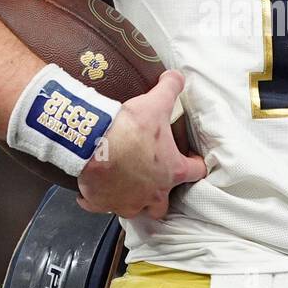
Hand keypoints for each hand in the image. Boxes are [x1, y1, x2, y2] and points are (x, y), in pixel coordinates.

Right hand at [77, 69, 207, 219]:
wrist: (91, 143)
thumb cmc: (128, 129)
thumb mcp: (155, 103)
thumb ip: (170, 88)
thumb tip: (176, 77)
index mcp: (171, 171)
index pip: (196, 172)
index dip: (195, 163)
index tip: (189, 158)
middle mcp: (152, 193)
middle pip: (162, 206)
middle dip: (160, 195)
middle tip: (155, 181)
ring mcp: (127, 202)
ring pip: (134, 211)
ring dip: (131, 199)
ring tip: (125, 186)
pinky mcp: (102, 203)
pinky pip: (100, 206)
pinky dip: (98, 200)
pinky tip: (94, 189)